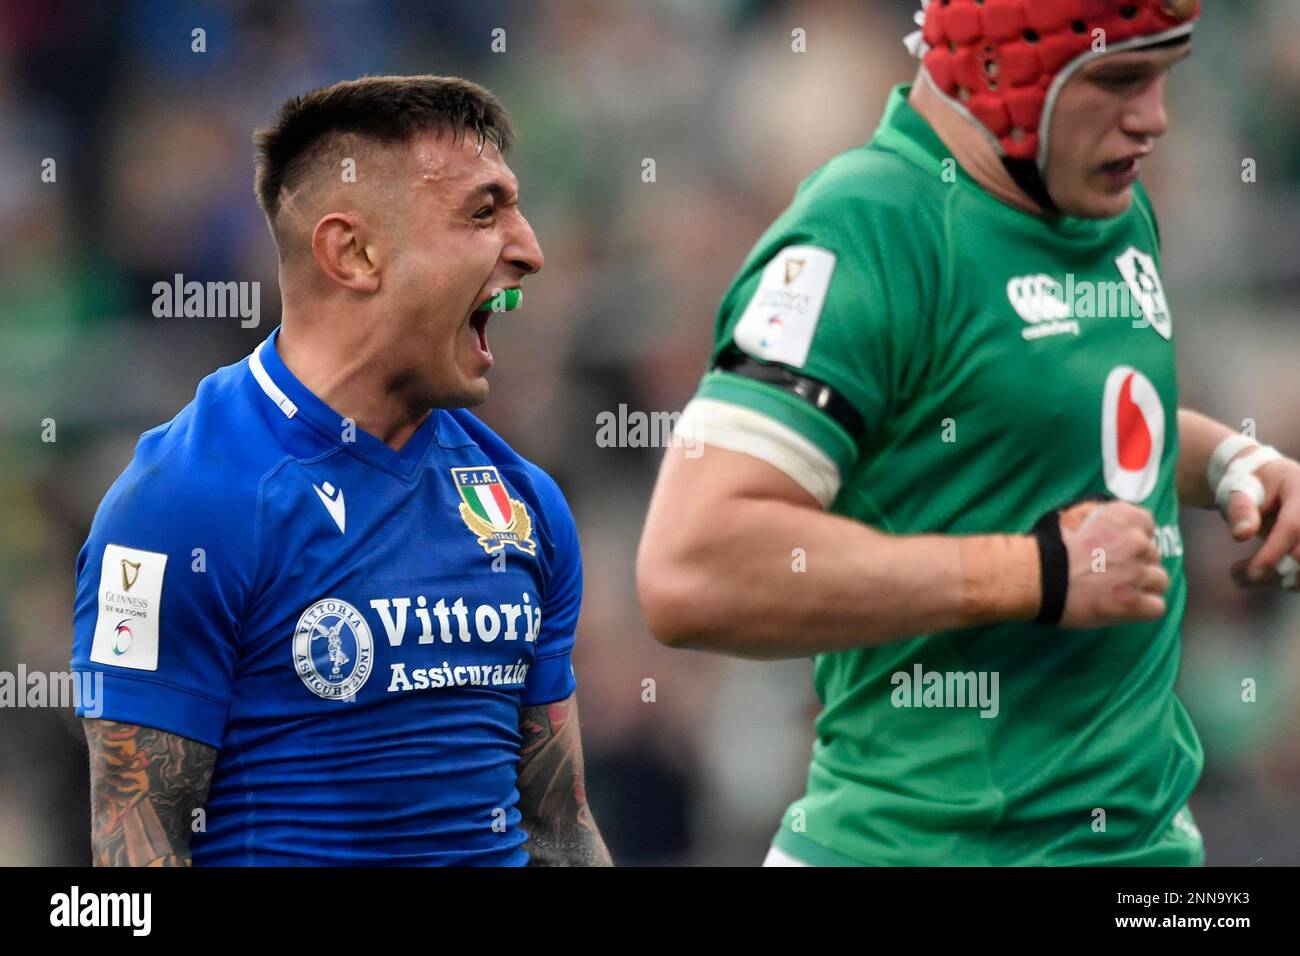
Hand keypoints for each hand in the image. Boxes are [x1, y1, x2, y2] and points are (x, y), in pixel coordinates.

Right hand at [1057, 500, 1168, 627]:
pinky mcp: (1133, 604)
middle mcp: (1137, 543)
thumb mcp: (1075, 513)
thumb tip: (1114, 515)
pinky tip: (1125, 607)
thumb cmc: (1049, 545)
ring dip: (1143, 586)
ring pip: (1159, 581)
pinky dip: (1144, 608)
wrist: (1037, 576)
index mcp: (1125, 518)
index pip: (1147, 526)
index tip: (1118, 547)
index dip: (1134, 538)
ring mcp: (1137, 574)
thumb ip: (1103, 514)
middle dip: (1136, 563)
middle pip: (1153, 555)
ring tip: (1118, 591)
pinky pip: (1157, 607)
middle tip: (1112, 572)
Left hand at [1223, 456, 1299, 591]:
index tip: (1254, 573)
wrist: (1270, 486)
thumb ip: (1240, 508)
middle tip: (1238, 574)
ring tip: (1237, 573)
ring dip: (1273, 578)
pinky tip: (1246, 576)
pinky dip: (1276, 579)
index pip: (1295, 525)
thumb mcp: (1240, 488)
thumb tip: (1242, 535)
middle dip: (1275, 570)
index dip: (1275, 551)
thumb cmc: (1253, 486)